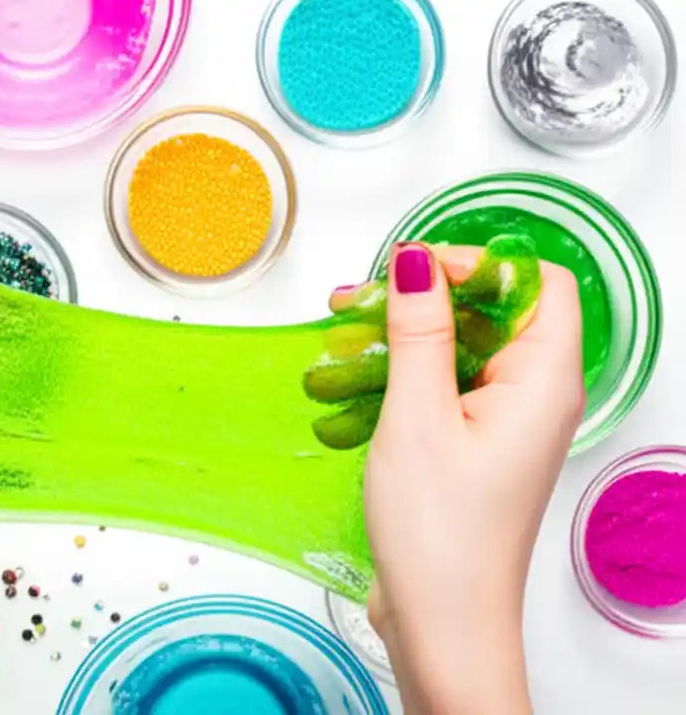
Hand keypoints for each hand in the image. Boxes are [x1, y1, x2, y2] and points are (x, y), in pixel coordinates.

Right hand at [363, 243, 583, 712]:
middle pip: (490, 313)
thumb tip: (419, 260)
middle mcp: (533, 396)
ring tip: (340, 338)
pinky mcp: (474, 446)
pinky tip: (350, 384)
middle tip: (358, 300)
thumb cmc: (440, 534)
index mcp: (543, 381)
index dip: (476, 264)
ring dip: (402, 338)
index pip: (532, 283)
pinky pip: (444, 388)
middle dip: (423, 298)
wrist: (442, 623)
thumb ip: (420, 330)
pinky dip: (401, 377)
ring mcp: (503, 423)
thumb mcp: (417, 416)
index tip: (413, 271)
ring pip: (459, 350)